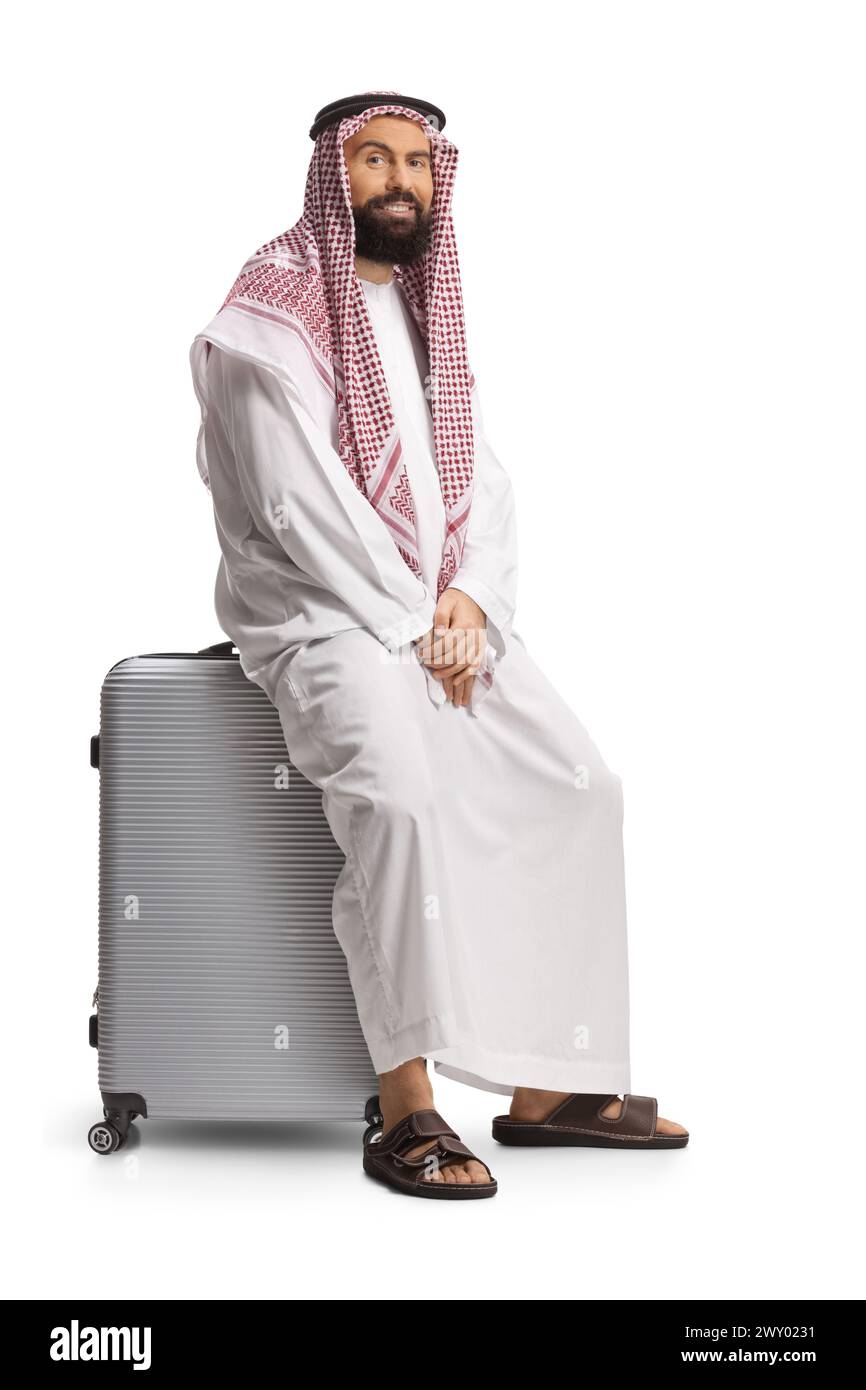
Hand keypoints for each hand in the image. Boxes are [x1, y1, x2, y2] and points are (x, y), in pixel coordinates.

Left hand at [413, 588, 486, 708]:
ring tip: (436, 675)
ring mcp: (479, 643)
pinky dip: (466, 675)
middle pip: (455, 656)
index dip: (432, 652)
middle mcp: (474, 635)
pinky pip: (475, 665)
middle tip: (426, 664)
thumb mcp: (446, 601)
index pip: (446, 644)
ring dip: (450, 672)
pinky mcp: (481, 647)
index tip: (421, 654)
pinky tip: (456, 681)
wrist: (475, 598)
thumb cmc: (457, 600)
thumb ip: (441, 616)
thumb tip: (439, 633)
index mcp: (464, 625)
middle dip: (438, 663)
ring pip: (465, 663)